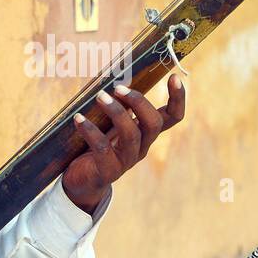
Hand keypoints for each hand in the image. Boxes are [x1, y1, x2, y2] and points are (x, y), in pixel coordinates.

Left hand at [63, 73, 186, 213]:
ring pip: (131, 135)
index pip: (173, 117)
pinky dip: (90, 131)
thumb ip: (118, 106)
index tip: (174, 76)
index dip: (178, 98)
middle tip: (118, 88)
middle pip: (153, 123)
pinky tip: (79, 119)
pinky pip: (103, 148)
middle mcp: (141, 147)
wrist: (81, 181)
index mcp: (146, 133)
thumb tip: (116, 77)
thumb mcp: (111, 123)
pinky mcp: (108, 171)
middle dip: (139, 102)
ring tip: (99, 97)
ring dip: (116, 112)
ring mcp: (126, 161)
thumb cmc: (96, 145)